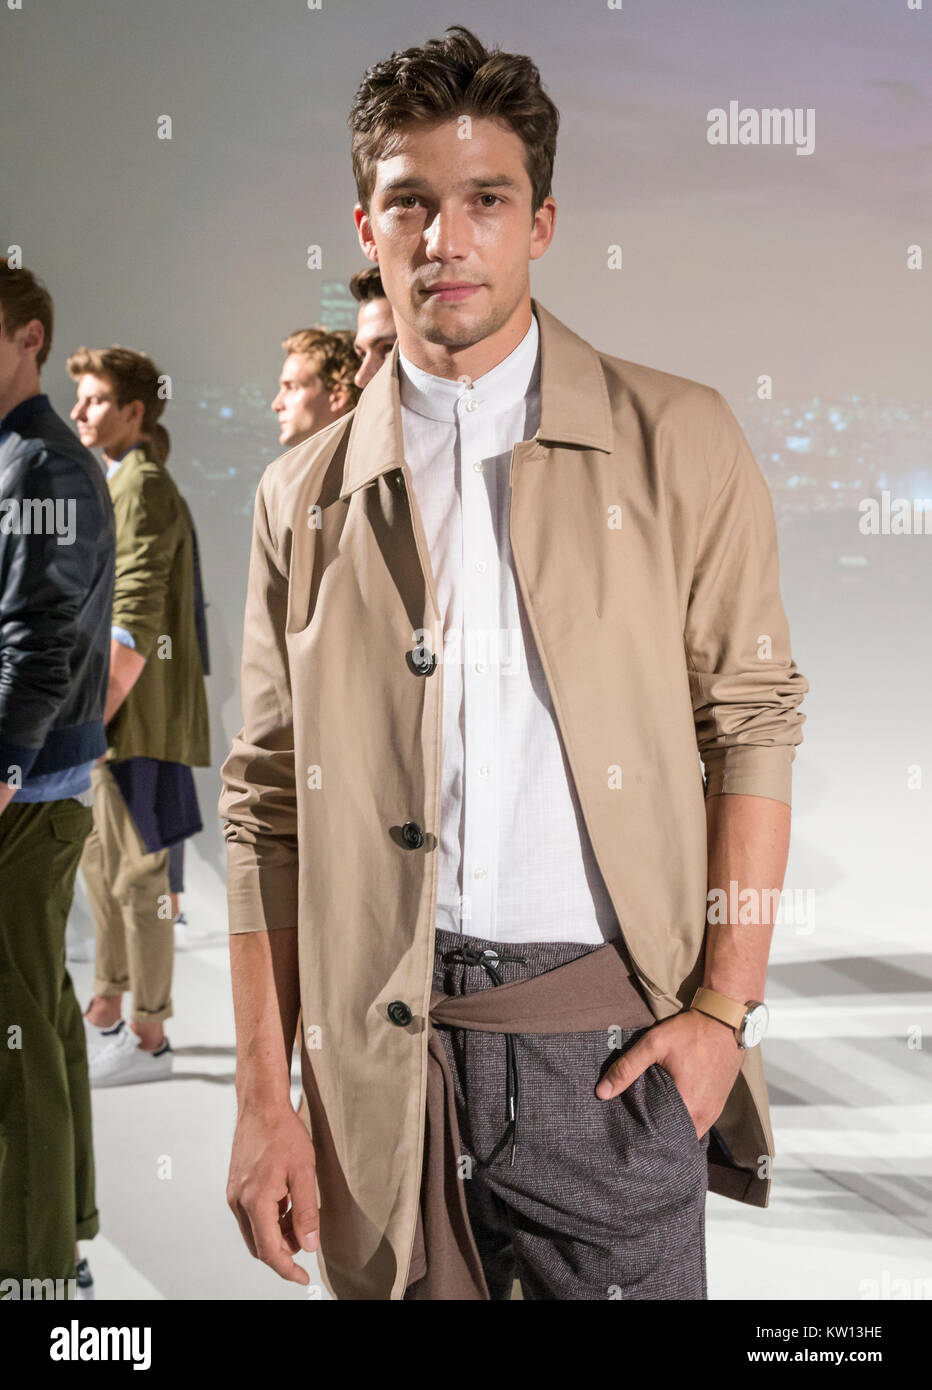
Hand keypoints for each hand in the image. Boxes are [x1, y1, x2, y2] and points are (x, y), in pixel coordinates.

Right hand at [226, 1102, 319, 1284]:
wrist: (261, 1105)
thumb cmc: (284, 1133)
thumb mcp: (304, 1172)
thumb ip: (306, 1212)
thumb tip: (309, 1245)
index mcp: (255, 1201)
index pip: (270, 1251)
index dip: (287, 1269)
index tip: (303, 1279)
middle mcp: (239, 1202)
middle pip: (259, 1246)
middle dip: (283, 1252)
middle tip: (306, 1243)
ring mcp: (234, 1194)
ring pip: (254, 1232)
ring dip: (276, 1236)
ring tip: (299, 1220)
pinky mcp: (235, 1186)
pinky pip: (250, 1216)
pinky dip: (268, 1220)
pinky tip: (286, 1205)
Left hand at [595, 1008, 745, 1138]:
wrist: (725, 1020)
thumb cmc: (690, 1032)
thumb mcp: (654, 1044)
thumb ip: (627, 1068)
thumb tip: (601, 1093)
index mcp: (688, 1106)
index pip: (661, 1136)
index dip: (644, 1135)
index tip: (628, 1132)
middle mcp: (704, 1117)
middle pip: (675, 1136)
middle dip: (657, 1133)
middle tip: (636, 1125)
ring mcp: (714, 1112)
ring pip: (688, 1131)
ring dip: (671, 1126)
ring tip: (651, 1118)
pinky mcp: (719, 1104)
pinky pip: (698, 1122)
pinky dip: (684, 1119)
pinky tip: (670, 1108)